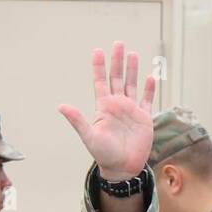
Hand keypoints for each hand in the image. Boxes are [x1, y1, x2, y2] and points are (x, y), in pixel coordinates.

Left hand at [58, 41, 155, 177]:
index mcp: (104, 107)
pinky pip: (146, 100)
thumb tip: (61, 107)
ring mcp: (131, 110)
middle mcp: (117, 105)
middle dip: (117, 61)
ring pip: (132, 85)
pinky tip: (150, 78)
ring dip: (132, 70)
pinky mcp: (143, 118)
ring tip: (133, 54)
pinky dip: (149, 89)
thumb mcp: (89, 136)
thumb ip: (77, 120)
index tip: (98, 50)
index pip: (101, 81)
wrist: (122, 168)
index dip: (99, 66)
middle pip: (117, 78)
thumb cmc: (104, 154)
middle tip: (118, 43)